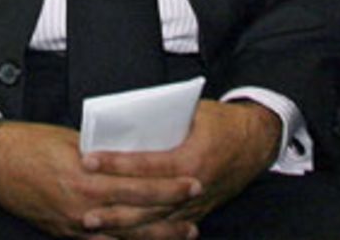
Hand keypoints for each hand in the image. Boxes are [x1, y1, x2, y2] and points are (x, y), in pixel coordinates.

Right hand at [0, 113, 201, 238]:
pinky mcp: (66, 235)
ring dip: (158, 234)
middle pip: (138, 212)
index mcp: (85, 175)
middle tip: (197, 204)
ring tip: (186, 230)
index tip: (192, 180)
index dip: (168, 186)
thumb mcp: (69, 140)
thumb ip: (101, 154)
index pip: (138, 183)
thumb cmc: (29, 143)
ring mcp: (75, 225)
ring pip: (127, 234)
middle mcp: (83, 205)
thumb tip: (131, 156)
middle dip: (171, 210)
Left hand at [82, 99, 281, 228]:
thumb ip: (160, 120)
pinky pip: (167, 228)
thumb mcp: (191, 112)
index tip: (88, 160)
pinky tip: (121, 237)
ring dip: (124, 227)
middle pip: (147, 202)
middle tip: (83, 210)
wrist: (256, 141)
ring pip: (155, 222)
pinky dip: (144, 234)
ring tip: (93, 226)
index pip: (146, 164)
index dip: (117, 163)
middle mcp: (194, 187)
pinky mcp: (199, 212)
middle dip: (114, 207)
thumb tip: (121, 122)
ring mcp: (197, 205)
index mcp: (191, 158)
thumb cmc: (220, 122)